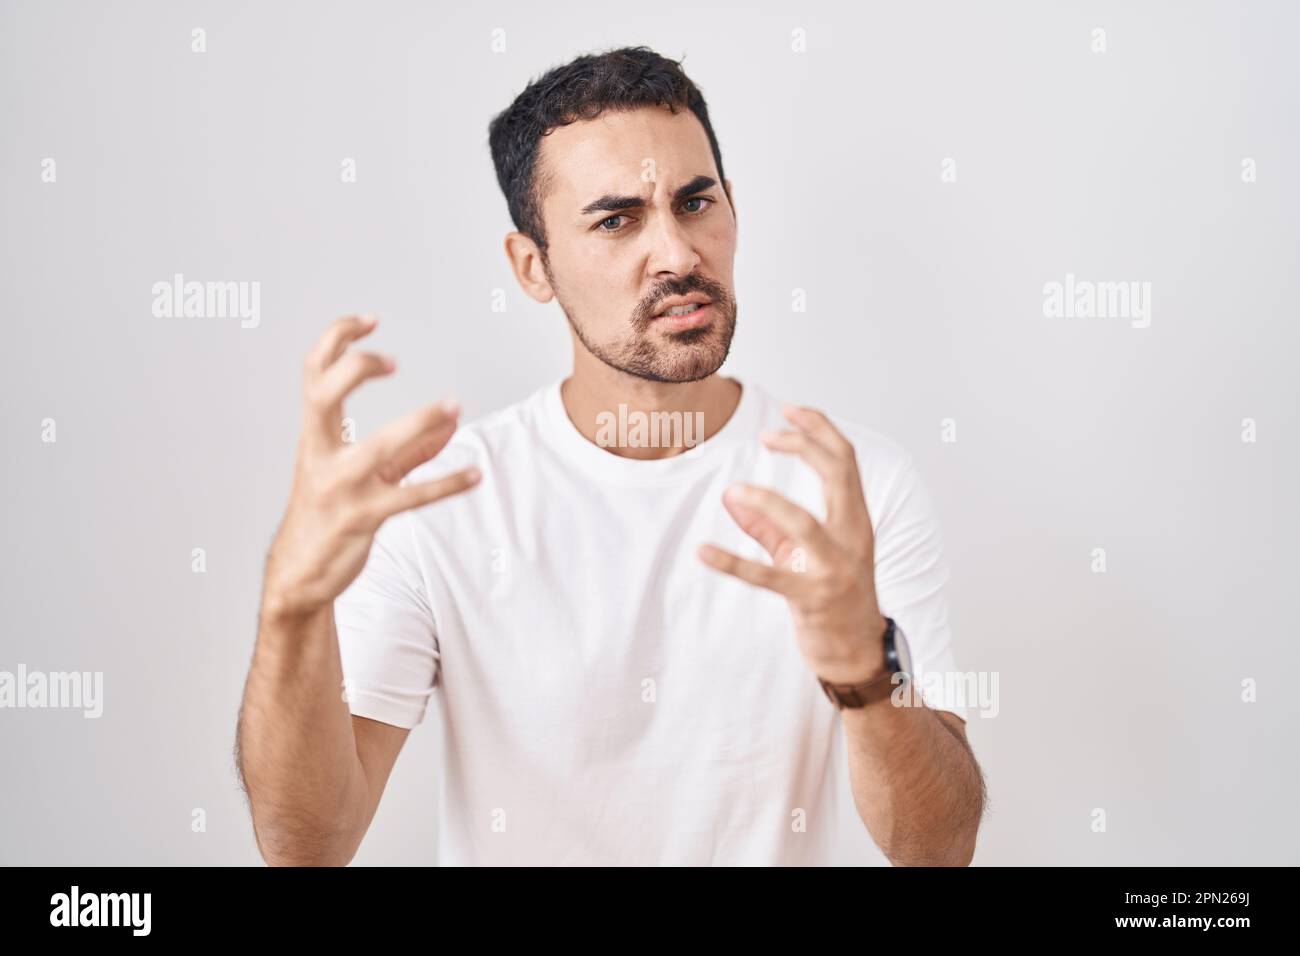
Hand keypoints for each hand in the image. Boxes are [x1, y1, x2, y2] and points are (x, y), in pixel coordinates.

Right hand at [261, 315, 479, 621]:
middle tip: (394, 361)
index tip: (369, 320)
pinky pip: (410, 497)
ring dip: (419, 423)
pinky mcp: (362, 518)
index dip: (336, 340)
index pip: (313, 373)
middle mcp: (320, 455)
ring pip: (378, 447)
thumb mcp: (360, 472)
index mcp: (314, 436)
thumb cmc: (328, 513)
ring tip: (453, 407)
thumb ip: (409, 448)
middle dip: (356, 369)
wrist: (299, 574)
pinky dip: (446, 484)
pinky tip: (475, 475)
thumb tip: (450, 420)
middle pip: (324, 396)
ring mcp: (340, 488)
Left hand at [699, 405, 887, 683]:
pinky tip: (703, 551)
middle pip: (838, 474)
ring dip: (767, 501)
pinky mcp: (810, 597)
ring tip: (735, 490)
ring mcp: (834, 568)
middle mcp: (852, 536)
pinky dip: (732, 563)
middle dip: (805, 445)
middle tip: (768, 435)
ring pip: (803, 523)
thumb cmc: (834, 595)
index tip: (790, 409)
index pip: (846, 460)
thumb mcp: (805, 554)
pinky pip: (767, 577)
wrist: (858, 652)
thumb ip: (770, 527)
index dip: (820, 428)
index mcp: (856, 519)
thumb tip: (732, 498)